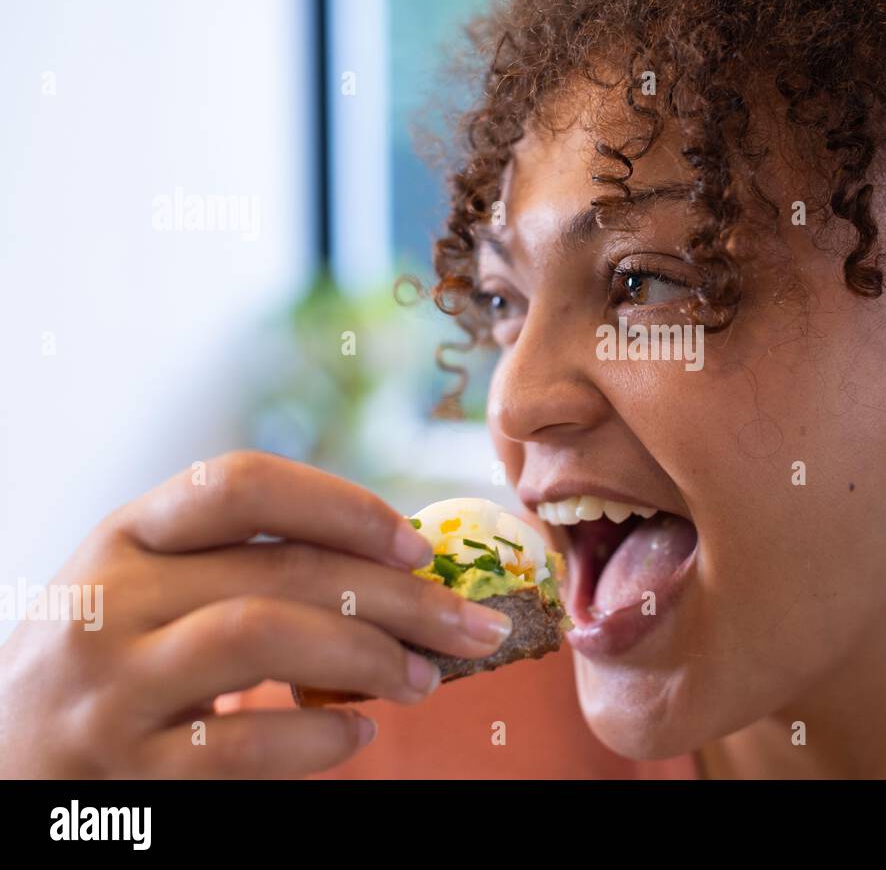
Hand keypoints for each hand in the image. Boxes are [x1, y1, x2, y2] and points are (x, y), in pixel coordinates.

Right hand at [0, 451, 513, 777]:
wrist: (3, 761)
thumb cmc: (117, 660)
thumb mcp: (157, 591)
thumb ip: (251, 567)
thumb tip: (408, 569)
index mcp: (130, 534)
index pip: (240, 484)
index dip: (344, 506)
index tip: (419, 545)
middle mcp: (112, 597)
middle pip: (281, 570)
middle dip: (402, 597)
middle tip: (472, 626)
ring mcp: (110, 685)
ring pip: (262, 637)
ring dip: (370, 656)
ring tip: (424, 679)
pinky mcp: (126, 769)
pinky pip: (242, 745)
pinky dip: (321, 736)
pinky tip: (359, 734)